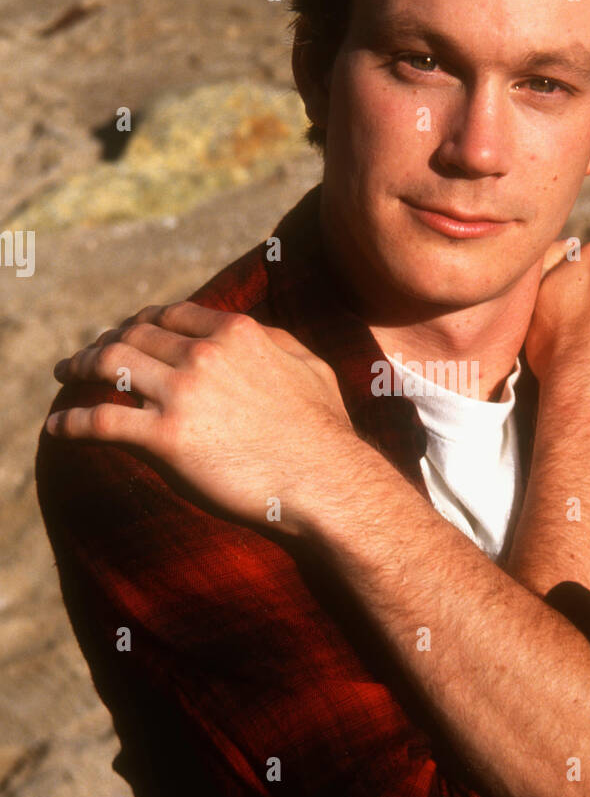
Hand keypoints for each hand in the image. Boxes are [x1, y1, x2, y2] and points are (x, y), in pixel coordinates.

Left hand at [46, 302, 355, 535]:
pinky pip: (100, 420)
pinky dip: (70, 422)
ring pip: (109, 365)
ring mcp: (182, 394)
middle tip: (86, 354)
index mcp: (236, 333)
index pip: (170, 314)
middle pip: (134, 335)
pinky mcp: (164, 438)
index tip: (128, 332)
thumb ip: (276, 343)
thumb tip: (255, 333)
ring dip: (78, 366)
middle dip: (104, 340)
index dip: (141, 321)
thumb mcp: (310, 367)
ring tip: (63, 374)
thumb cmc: (325, 432)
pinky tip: (57, 427)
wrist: (325, 482)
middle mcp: (203, 355)